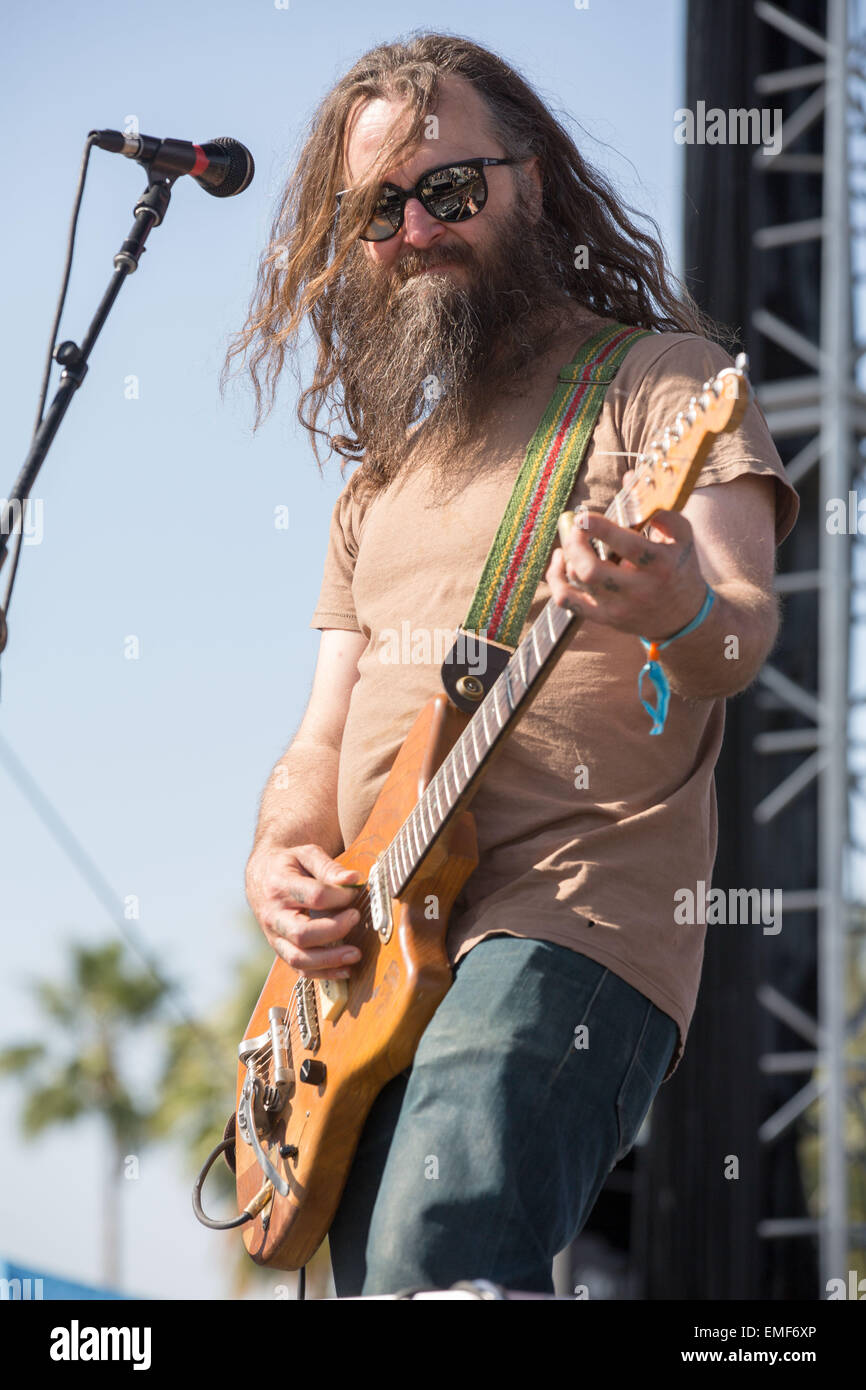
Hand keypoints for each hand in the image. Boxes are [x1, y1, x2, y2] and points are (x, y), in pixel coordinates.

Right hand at [245, 841, 363, 979]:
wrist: (262, 876)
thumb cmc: (289, 864)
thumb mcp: (306, 855)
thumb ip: (329, 867)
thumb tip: (354, 880)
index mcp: (279, 886)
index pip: (314, 896)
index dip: (339, 897)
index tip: (353, 892)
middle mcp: (273, 915)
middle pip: (302, 933)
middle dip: (334, 930)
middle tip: (355, 917)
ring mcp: (274, 936)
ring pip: (298, 958)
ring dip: (329, 960)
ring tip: (355, 954)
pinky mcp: (280, 949)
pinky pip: (299, 969)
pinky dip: (323, 974)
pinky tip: (344, 970)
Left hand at [545, 502, 707, 641]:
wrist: (684, 616)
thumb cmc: (678, 567)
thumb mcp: (681, 536)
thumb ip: (658, 507)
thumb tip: (628, 476)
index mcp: (661, 565)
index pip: (629, 547)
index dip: (602, 529)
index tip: (584, 516)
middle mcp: (640, 590)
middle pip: (593, 571)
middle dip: (576, 544)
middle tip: (575, 526)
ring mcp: (620, 607)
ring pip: (579, 582)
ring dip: (568, 556)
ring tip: (571, 540)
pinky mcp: (605, 618)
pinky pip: (569, 601)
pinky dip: (556, 579)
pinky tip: (560, 561)